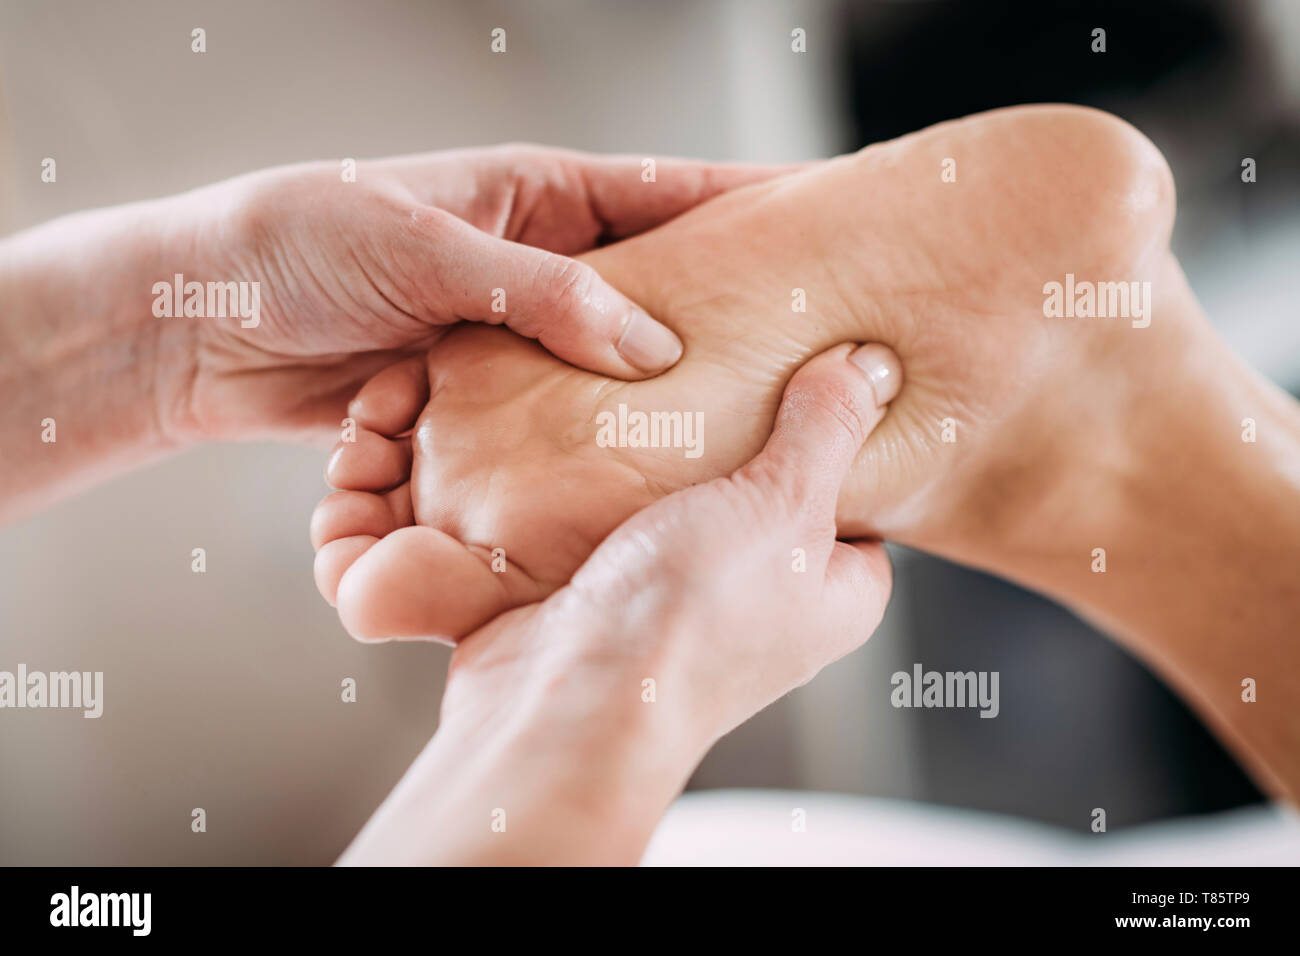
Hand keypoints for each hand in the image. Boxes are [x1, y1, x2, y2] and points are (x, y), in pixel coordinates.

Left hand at [157, 146, 792, 442]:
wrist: (201, 324)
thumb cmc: (298, 244)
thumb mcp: (428, 246)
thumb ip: (543, 292)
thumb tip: (653, 347)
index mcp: (534, 195)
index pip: (667, 192)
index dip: (747, 206)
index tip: (824, 222)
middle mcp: (534, 262)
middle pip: (655, 283)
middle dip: (722, 310)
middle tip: (800, 343)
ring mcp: (511, 332)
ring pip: (610, 360)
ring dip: (660, 388)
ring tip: (739, 418)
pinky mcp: (479, 396)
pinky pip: (555, 414)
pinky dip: (592, 434)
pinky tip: (638, 465)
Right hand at [341, 341, 901, 864]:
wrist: (566, 698)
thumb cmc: (692, 622)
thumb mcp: (781, 501)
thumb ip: (825, 433)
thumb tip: (871, 369)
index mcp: (837, 595)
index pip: (859, 503)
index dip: (838, 440)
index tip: (814, 376)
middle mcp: (774, 611)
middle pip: (774, 499)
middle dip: (748, 443)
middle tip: (731, 375)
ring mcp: (694, 610)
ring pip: (697, 510)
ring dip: (677, 465)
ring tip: (666, 404)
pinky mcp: (623, 603)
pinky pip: (634, 529)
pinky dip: (621, 494)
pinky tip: (607, 452)